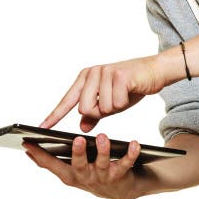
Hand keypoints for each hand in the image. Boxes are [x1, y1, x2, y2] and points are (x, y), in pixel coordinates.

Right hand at [24, 134, 143, 198]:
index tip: (27, 142)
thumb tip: (28, 149)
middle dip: (77, 153)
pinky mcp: (120, 175)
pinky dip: (131, 153)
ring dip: (103, 150)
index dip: (39, 155)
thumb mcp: (70, 170)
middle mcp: (84, 177)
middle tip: (76, 139)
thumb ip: (51, 162)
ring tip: (103, 136)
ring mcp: (102, 177)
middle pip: (79, 165)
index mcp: (70, 175)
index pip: (51, 165)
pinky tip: (134, 143)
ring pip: (102, 163)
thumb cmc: (91, 174)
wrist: (120, 191)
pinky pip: (126, 163)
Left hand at [41, 54, 165, 131]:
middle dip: (100, 112)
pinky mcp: (119, 76)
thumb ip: (95, 114)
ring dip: (115, 108)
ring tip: (124, 94)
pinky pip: (117, 104)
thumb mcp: (111, 102)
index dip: (55, 115)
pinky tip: (131, 91)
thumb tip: (81, 127)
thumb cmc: (133, 85)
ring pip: (102, 108)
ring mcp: (105, 72)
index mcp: (86, 77)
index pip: (68, 100)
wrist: (155, 70)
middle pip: (84, 109)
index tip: (42, 128)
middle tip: (114, 102)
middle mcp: (93, 72)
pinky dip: (125, 103)